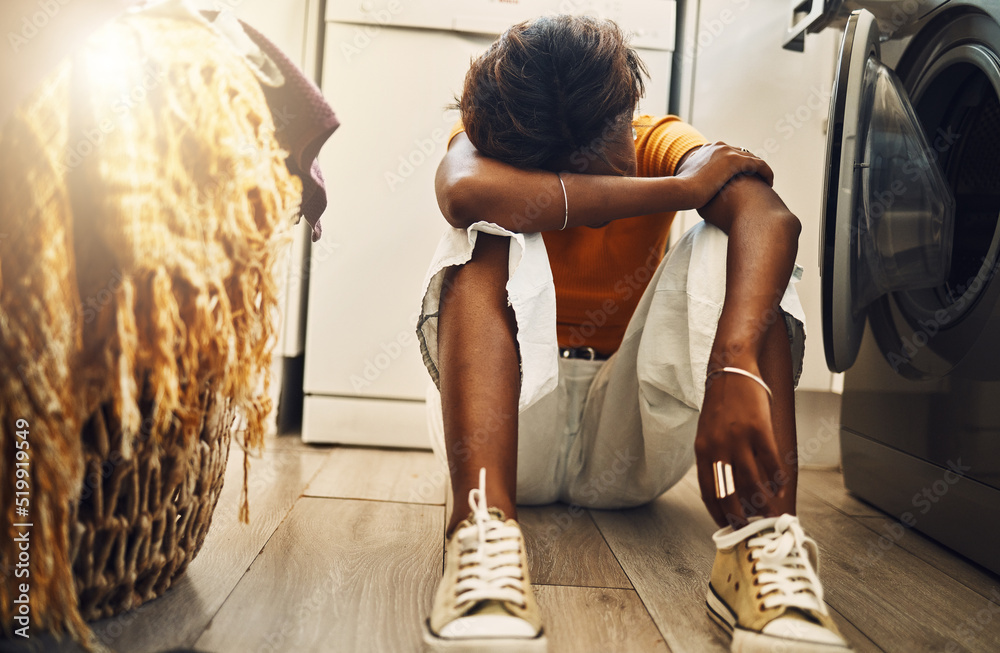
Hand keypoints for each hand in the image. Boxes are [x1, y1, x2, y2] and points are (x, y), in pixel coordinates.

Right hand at [675, 142, 773, 208]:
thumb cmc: (681, 190)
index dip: (738, 165)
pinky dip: (766, 173)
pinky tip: (769, 183)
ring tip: (766, 182)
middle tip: (757, 179)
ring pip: (753, 158)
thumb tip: (687, 179)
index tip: (744, 177)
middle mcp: (719, 147)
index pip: (729, 153)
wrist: (681, 190)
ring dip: (761, 170)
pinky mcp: (735, 161)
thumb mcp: (685, 178)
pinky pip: (759, 164)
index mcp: (708, 149)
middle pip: (743, 154)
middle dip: (751, 166)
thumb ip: (690, 174)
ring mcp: (727, 152)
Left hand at [694, 366, 784, 528]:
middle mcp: (718, 447)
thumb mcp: (707, 433)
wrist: (731, 371)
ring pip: (752, 483)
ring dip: (763, 503)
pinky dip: (778, 479)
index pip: (708, 492)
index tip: (727, 526)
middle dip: (741, 516)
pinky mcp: (759, 430)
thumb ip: (714, 458)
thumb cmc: (720, 404)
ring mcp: (738, 439)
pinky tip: (780, 487)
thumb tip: (726, 487)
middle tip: (751, 528)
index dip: (718, 513)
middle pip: (729, 493)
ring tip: (770, 513)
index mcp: (702, 450)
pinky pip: (771, 463)